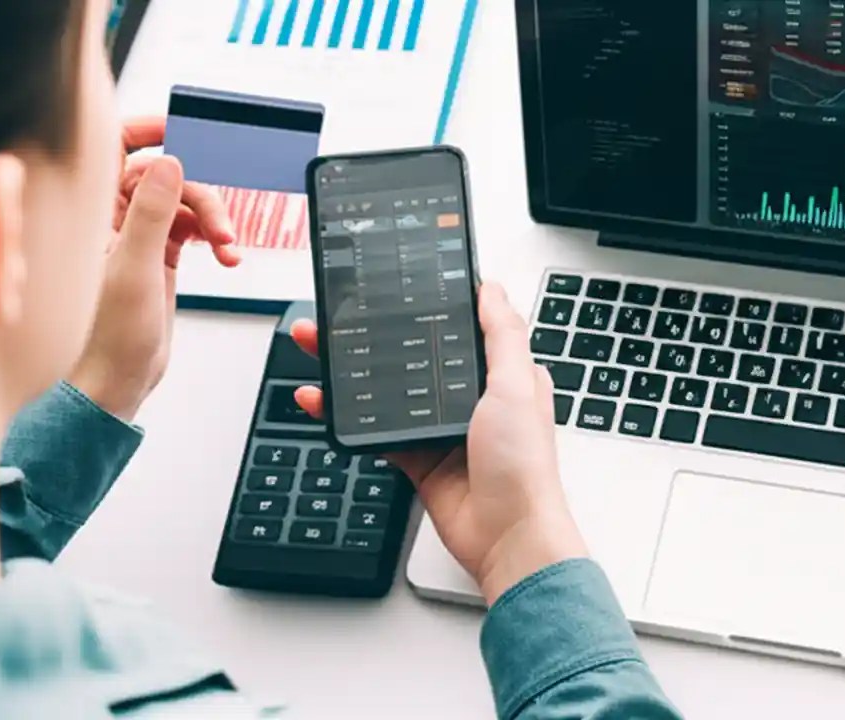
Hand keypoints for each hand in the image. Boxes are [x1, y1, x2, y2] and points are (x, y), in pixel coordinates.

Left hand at [69, 118, 240, 420]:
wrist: (118, 379)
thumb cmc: (107, 337)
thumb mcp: (133, 267)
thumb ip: (150, 211)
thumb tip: (170, 164)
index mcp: (96, 213)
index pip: (117, 152)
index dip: (148, 133)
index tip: (182, 129)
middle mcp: (115, 220)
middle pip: (168, 178)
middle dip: (203, 196)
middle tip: (220, 225)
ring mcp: (140, 237)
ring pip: (187, 205)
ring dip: (215, 221)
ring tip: (228, 249)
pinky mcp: (161, 256)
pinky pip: (195, 230)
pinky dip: (216, 239)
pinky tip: (226, 257)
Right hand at [293, 284, 588, 604]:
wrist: (507, 538)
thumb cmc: (525, 468)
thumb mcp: (518, 386)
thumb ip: (503, 336)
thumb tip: (493, 289)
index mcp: (504, 377)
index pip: (463, 330)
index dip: (432, 309)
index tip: (397, 290)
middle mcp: (474, 401)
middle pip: (417, 356)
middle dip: (377, 336)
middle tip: (338, 316)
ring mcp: (444, 430)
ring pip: (390, 391)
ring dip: (353, 371)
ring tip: (319, 347)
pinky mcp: (419, 459)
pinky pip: (376, 431)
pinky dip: (346, 415)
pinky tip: (322, 400)